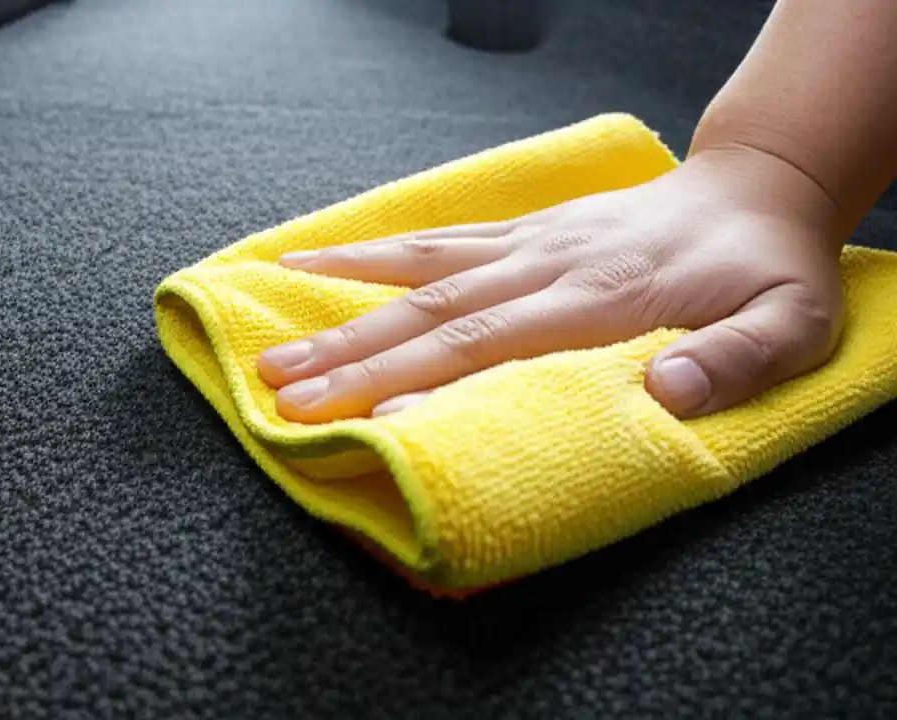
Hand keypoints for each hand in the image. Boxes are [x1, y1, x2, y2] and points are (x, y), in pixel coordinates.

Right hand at [257, 145, 847, 422]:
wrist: (756, 188)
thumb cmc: (769, 269)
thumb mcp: (790, 324)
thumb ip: (734, 361)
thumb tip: (664, 392)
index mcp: (602, 300)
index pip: (496, 343)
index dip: (427, 379)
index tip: (366, 416)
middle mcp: (547, 268)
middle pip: (434, 315)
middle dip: (354, 357)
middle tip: (283, 391)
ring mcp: (526, 246)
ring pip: (418, 277)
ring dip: (343, 314)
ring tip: (279, 345)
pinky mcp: (518, 233)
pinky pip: (433, 242)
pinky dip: (365, 255)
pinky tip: (311, 262)